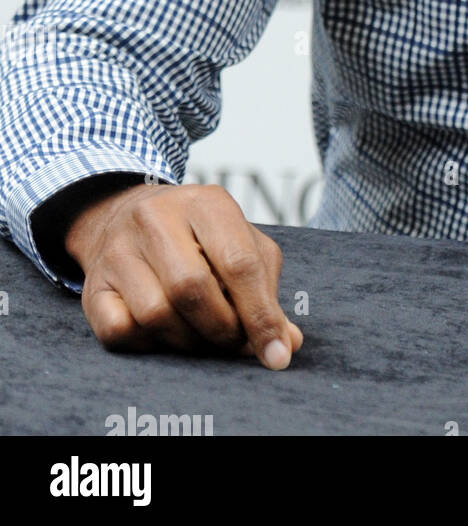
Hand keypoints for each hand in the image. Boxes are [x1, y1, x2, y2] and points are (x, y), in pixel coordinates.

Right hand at [64, 181, 303, 369]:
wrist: (127, 215)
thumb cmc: (199, 237)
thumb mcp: (241, 244)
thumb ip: (266, 291)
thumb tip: (286, 343)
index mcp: (207, 202)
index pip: (240, 263)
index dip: (261, 315)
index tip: (276, 353)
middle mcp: (157, 218)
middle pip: (193, 289)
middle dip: (222, 329)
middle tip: (233, 341)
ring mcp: (119, 250)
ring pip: (156, 313)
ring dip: (188, 341)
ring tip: (202, 336)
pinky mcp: (93, 285)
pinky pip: (119, 331)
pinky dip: (149, 345)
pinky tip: (165, 334)